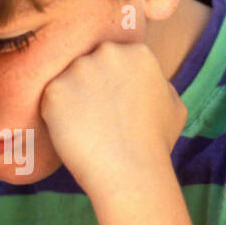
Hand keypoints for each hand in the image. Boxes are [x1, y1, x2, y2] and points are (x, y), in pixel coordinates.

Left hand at [38, 40, 186, 195]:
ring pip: (68, 81)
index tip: (114, 107)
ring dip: (72, 101)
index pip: (114, 59)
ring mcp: (79, 69)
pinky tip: (73, 134)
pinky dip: (56, 117)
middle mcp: (108, 53)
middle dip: (89, 86)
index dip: (112, 84)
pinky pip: (51, 100)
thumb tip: (152, 81)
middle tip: (97, 118)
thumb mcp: (175, 107)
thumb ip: (160, 85)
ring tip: (86, 129)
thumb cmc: (155, 145)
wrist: (131, 172)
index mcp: (137, 52)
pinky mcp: (55, 90)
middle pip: (89, 64)